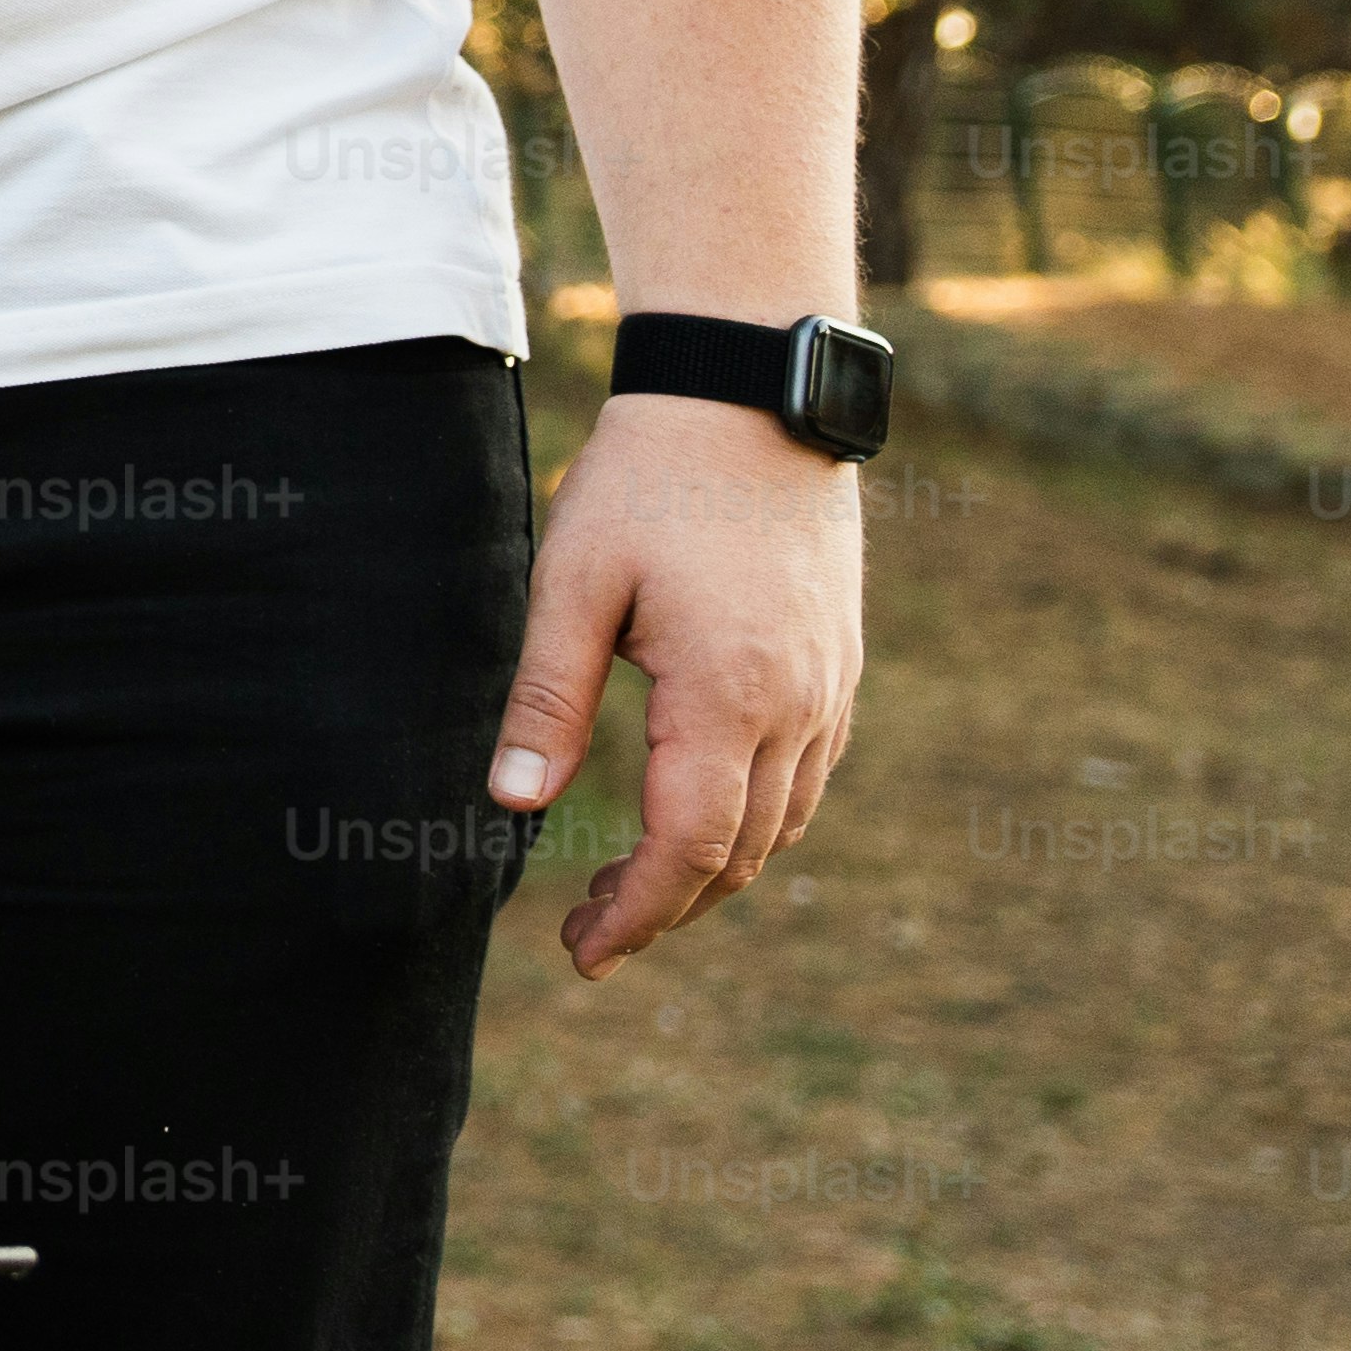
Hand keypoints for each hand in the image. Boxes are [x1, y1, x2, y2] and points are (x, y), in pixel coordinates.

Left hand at [492, 390, 864, 978]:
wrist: (753, 398)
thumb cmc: (649, 482)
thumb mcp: (573, 582)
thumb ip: (546, 697)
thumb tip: (511, 804)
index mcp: (728, 696)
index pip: (689, 848)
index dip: (637, 913)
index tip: (584, 952)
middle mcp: (797, 708)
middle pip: (741, 854)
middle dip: (666, 908)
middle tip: (589, 936)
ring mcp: (831, 691)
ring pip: (782, 825)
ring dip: (712, 873)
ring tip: (633, 893)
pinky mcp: (840, 669)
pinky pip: (805, 778)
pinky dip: (753, 823)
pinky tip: (697, 820)